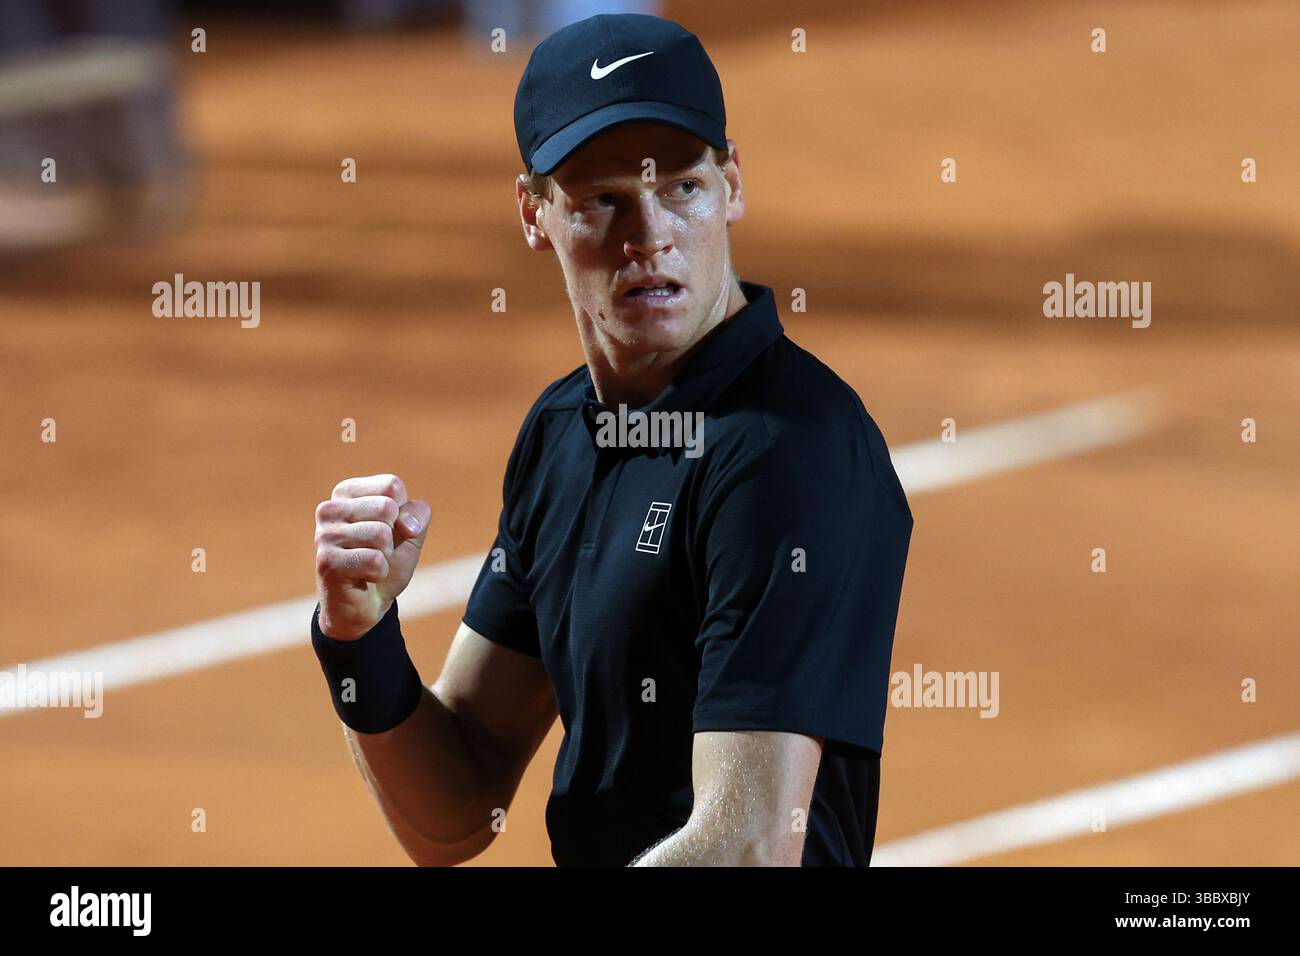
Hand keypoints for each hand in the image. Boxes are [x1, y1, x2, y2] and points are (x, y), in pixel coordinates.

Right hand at [314, 473, 430, 639]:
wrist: (367, 605)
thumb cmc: (386, 562)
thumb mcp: (411, 533)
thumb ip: (417, 515)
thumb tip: (407, 524)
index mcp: (347, 493)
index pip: (392, 486)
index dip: (403, 513)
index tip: (390, 531)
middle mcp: (330, 509)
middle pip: (387, 508)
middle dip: (394, 536)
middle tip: (378, 551)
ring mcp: (325, 535)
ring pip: (381, 535)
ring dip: (386, 557)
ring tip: (369, 565)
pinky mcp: (326, 561)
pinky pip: (375, 561)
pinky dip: (379, 573)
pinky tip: (363, 578)